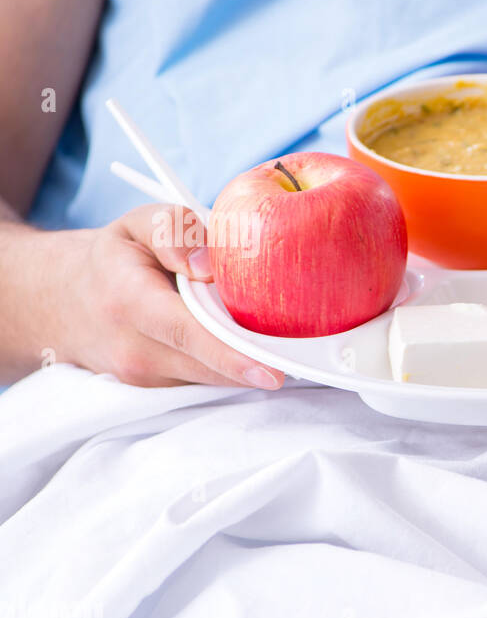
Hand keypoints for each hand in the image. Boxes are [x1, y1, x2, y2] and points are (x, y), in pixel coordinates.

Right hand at [45, 204, 283, 387]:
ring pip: (211, 379)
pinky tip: (231, 344)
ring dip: (242, 363)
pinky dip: (225, 367)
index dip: (233, 356)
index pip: (188, 334)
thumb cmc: (115, 259)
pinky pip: (202, 382)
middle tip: (295, 351)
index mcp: (129, 300)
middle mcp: (133, 347)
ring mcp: (141, 377)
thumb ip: (176, 231)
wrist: (61, 301)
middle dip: (255, 360)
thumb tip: (210, 265)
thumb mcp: (139, 224)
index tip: (272, 372)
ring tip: (260, 336)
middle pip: (210, 365)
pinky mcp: (152, 392)